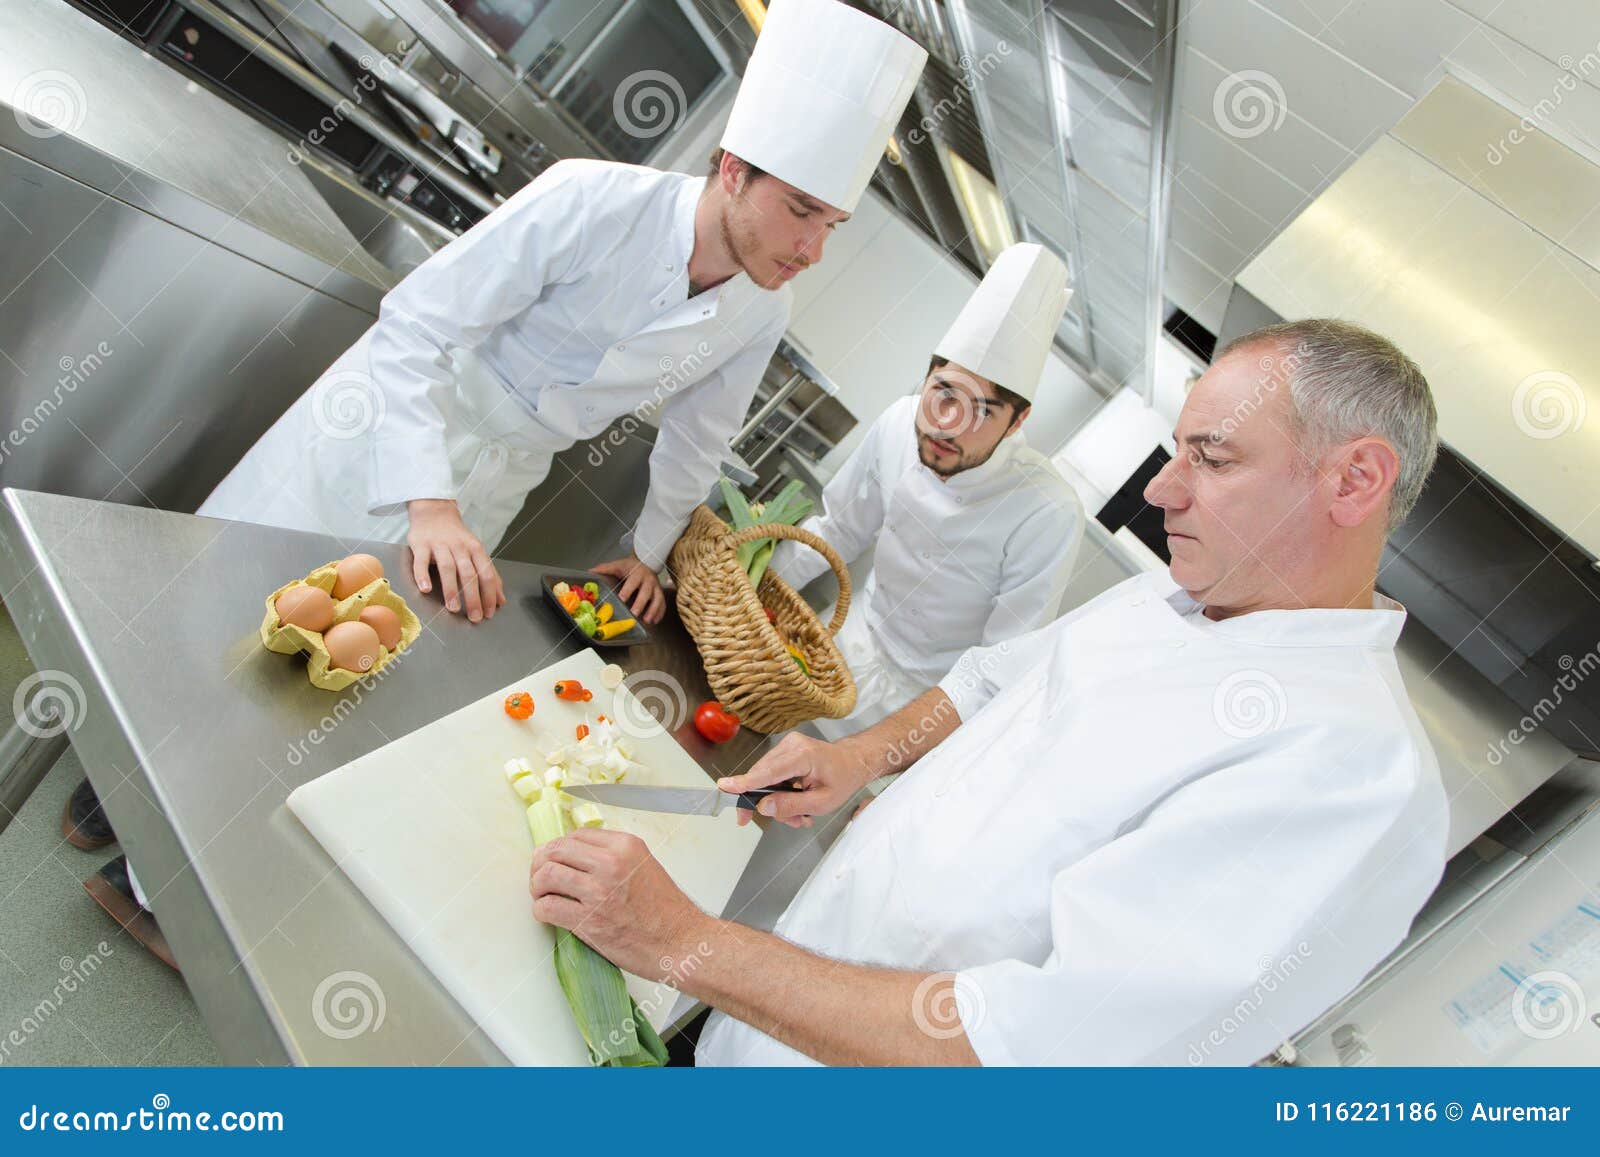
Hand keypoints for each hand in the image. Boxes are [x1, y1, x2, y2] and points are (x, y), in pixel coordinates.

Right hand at [407, 498, 505, 622]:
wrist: (434, 510)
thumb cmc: (457, 536)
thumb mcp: (476, 551)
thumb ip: (488, 574)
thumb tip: (500, 601)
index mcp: (476, 549)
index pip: (486, 574)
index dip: (489, 594)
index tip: (489, 613)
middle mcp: (459, 547)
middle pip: (469, 573)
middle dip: (473, 597)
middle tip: (475, 617)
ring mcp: (440, 545)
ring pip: (447, 568)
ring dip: (451, 589)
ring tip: (454, 608)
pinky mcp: (421, 545)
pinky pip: (421, 561)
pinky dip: (423, 575)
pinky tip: (425, 589)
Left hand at [528, 829, 709, 980]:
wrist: (681, 942)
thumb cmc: (667, 911)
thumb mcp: (644, 866)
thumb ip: (614, 857)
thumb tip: (579, 858)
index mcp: (625, 846)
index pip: (575, 835)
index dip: (559, 849)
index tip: (555, 860)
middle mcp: (611, 863)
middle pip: (555, 850)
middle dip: (540, 864)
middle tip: (540, 878)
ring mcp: (599, 891)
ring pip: (546, 875)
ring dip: (537, 887)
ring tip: (543, 896)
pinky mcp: (589, 920)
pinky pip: (547, 908)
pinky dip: (541, 911)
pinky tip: (549, 915)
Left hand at [590, 553, 665, 624]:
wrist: (645, 562)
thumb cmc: (630, 567)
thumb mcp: (617, 565)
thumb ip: (604, 569)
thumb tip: (590, 573)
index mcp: (637, 573)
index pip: (633, 582)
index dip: (628, 590)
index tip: (622, 598)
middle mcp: (648, 580)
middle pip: (646, 592)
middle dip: (641, 604)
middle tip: (634, 614)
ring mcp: (656, 587)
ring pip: (657, 598)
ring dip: (653, 610)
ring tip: (647, 620)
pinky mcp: (660, 593)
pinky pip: (662, 603)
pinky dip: (660, 613)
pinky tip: (654, 621)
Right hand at [718, 731, 873, 828]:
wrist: (852, 762)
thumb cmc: (843, 779)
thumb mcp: (822, 802)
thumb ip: (791, 805)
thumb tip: (763, 807)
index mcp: (803, 755)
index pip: (769, 772)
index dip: (746, 782)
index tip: (726, 788)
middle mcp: (791, 746)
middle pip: (762, 777)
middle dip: (767, 803)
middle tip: (785, 821)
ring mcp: (786, 746)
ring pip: (764, 778)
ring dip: (775, 800)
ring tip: (797, 815)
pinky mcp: (784, 751)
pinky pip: (770, 774)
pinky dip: (778, 792)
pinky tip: (794, 803)